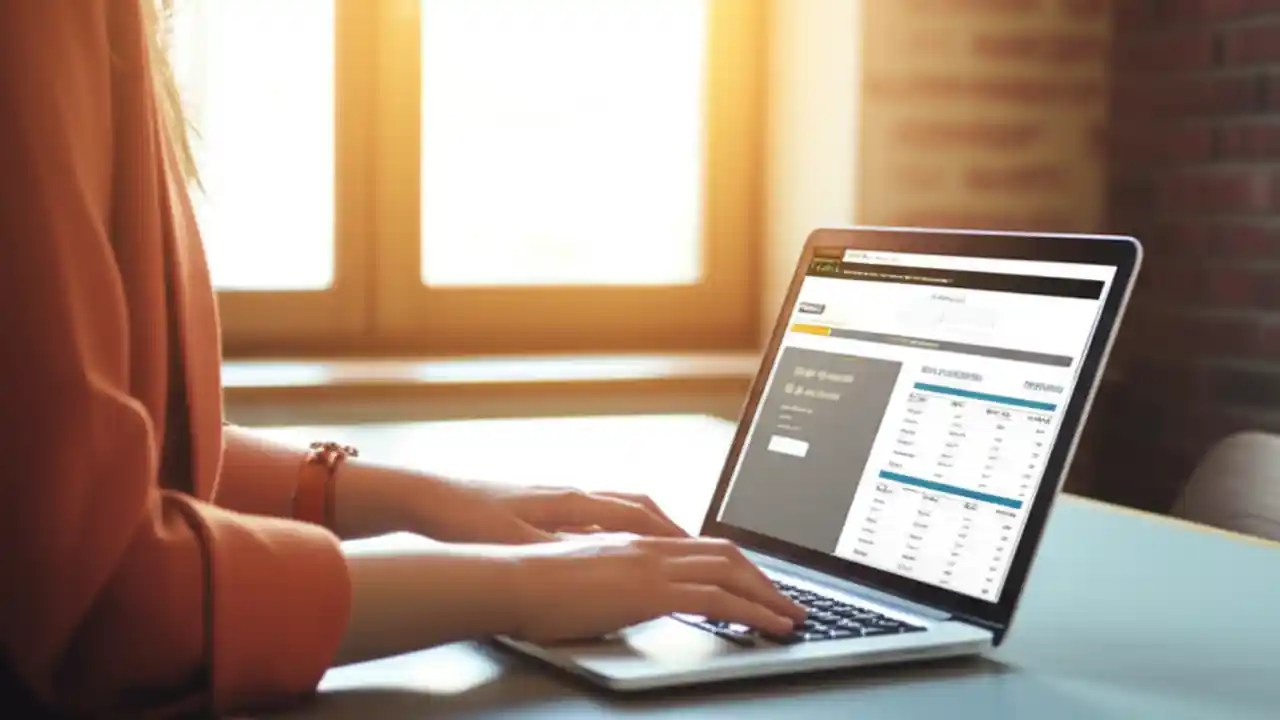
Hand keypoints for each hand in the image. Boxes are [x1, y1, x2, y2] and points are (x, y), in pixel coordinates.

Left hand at [422, 481, 688, 543]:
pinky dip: (617, 528)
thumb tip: (599, 563)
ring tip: (662, 543)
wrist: (430, 499)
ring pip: (615, 507)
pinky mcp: (541, 507)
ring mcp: (556, 499)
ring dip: (644, 525)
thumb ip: (560, 554)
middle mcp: (570, 495)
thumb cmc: (469, 519)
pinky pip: (595, 514)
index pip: (636, 515)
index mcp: (571, 502)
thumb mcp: (518, 544)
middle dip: (668, 525)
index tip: (696, 547)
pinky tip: (611, 543)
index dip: (670, 532)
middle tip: (693, 546)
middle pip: (634, 505)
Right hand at [508, 534, 806, 641]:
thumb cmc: (532, 588)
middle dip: (762, 578)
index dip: (735, 565)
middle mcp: (651, 547)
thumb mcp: (583, 584)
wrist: (511, 580)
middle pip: (726, 553)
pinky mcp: (652, 591)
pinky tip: (771, 627)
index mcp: (635, 544)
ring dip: (768, 594)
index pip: (700, 548)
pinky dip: (754, 613)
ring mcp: (654, 565)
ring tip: (791, 617)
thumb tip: (625, 606)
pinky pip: (719, 600)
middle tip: (787, 602)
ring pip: (732, 570)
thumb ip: (613, 589)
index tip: (754, 585)